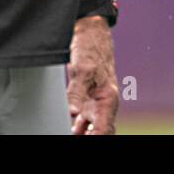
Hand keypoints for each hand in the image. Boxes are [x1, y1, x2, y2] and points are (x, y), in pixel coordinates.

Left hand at [67, 15, 118, 134]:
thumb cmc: (90, 47)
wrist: (91, 30)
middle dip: (90, 138)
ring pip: (92, 128)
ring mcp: (96, 101)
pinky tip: (66, 129)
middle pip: (101, 132)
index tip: (84, 143)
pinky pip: (84, 119)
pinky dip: (77, 128)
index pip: (104, 130)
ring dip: (83, 135)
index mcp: (108, 99)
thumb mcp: (82, 68)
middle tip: (69, 139)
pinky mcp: (88, 97)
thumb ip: (76, 92)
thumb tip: (70, 113)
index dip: (96, 139)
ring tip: (65, 135)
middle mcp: (104, 103)